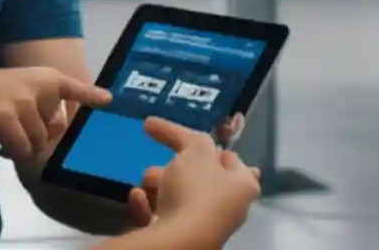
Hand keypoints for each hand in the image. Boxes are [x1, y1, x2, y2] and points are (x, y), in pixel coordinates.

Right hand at [0, 67, 109, 161]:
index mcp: (38, 76)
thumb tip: (55, 128)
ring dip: (17, 145)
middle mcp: (37, 84)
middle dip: (32, 135)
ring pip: (37, 144)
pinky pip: (20, 151)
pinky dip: (5, 152)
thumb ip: (34, 104)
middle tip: (4, 124)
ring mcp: (24, 101)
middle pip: (52, 130)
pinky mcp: (8, 119)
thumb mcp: (8, 92)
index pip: (70, 86)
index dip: (89, 95)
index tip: (108, 100)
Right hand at [125, 117, 260, 240]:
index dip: (212, 147)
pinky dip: (148, 206)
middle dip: (177, 166)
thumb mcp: (197, 150)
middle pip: (201, 179)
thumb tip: (191, 139)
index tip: (192, 138)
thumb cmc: (195, 191)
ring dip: (159, 185)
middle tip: (166, 160)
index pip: (232, 160)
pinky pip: (162, 217)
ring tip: (147, 181)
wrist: (178, 242)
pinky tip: (136, 197)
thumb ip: (194, 138)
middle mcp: (228, 208)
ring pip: (178, 197)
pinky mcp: (181, 240)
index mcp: (242, 185)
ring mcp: (204, 226)